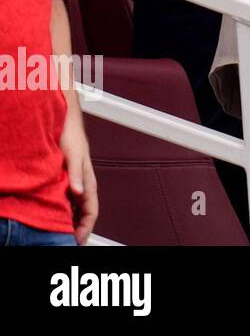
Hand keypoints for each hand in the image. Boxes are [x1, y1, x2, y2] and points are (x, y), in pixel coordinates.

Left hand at [60, 105, 97, 244]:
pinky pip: (63, 199)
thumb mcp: (73, 154)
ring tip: (56, 232)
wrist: (60, 117)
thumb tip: (79, 191)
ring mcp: (71, 182)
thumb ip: (77, 173)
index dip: (86, 228)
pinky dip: (59, 209)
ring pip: (72, 207)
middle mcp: (81, 183)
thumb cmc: (70, 133)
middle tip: (65, 242)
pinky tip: (48, 213)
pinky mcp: (61, 178)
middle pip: (82, 213)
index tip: (76, 241)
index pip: (91, 211)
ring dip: (67, 219)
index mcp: (88, 180)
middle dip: (76, 228)